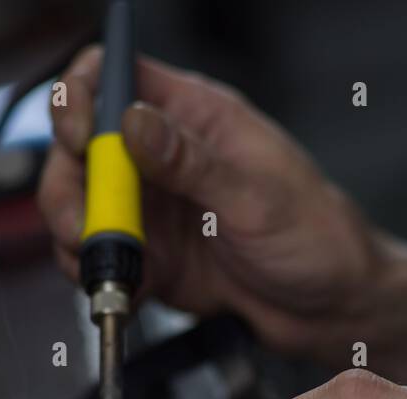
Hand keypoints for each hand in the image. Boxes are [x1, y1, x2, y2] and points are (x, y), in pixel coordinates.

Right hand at [37, 48, 406, 382]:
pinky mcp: (153, 259)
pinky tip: (133, 291)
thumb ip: (190, 162)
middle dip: (71, 190)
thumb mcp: (256, 196)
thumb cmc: (319, 239)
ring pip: (83, 209)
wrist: (334, 310)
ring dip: (81, 241)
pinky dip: (104, 278)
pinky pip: (103, 261)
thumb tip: (131, 122)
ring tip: (115, 269)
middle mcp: (166, 158)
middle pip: (81, 151)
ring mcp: (155, 210)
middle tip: (88, 229)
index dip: (81, 101)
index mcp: (196, 117)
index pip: (113, 80)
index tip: (80, 139)